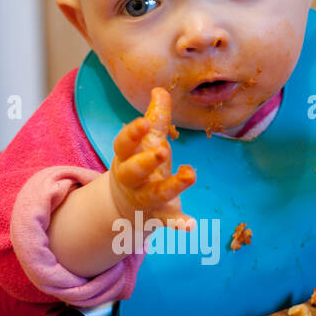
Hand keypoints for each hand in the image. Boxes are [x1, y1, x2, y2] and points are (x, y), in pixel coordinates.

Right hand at [109, 88, 195, 229]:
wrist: (126, 207)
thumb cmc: (140, 164)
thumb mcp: (147, 141)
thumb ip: (156, 117)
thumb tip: (160, 89)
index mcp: (126, 156)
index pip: (124, 144)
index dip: (132, 134)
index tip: (142, 123)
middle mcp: (131, 179)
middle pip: (134, 171)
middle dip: (147, 160)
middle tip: (163, 149)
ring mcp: (144, 198)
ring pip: (155, 193)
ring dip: (173, 185)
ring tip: (191, 174)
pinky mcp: (158, 215)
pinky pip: (167, 221)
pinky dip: (178, 224)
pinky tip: (191, 225)